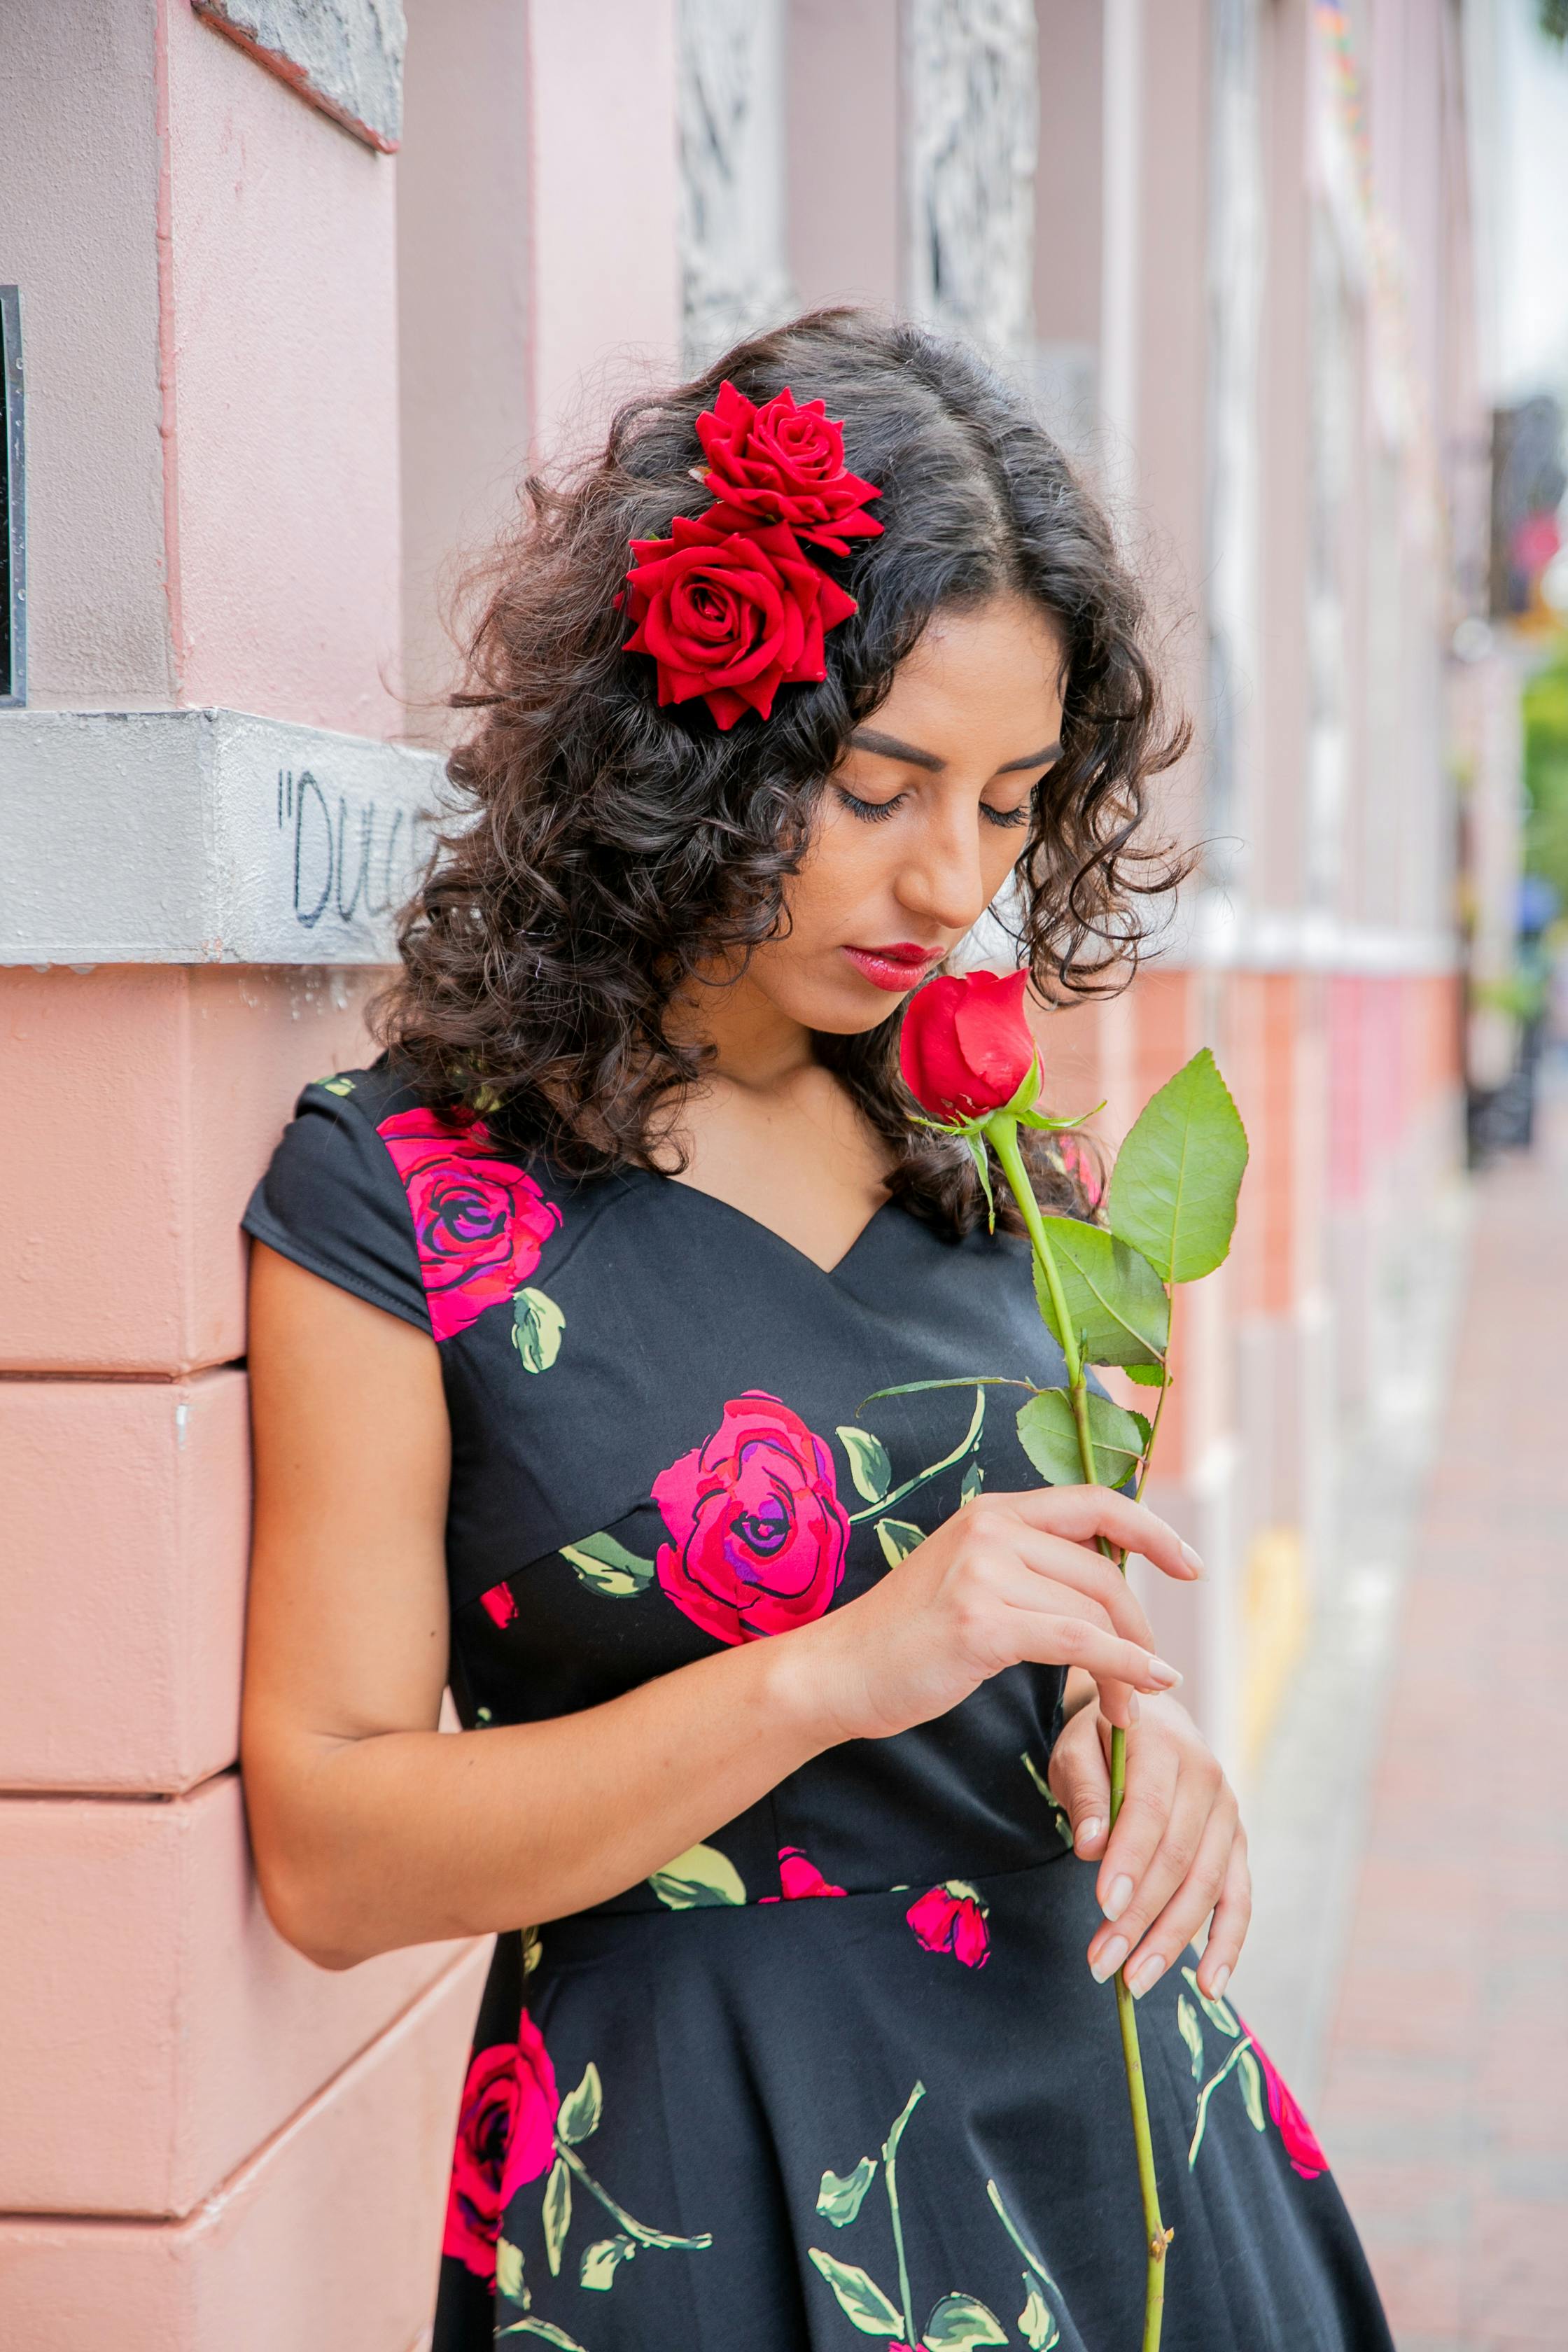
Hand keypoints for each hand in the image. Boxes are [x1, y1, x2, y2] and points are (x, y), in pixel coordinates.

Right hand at [796, 1487, 1202, 1743]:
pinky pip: (1077, 1641)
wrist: (840, 1670)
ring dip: (1131, 1663)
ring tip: (1133, 1706)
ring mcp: (985, 1571)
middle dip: (1141, 1625)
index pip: (1095, 1501)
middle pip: (1104, 1569)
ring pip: (1095, 1609)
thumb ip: (1030, 1567)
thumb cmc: (909, 1637)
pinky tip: (1140, 1691)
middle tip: (1153, 1672)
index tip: (1190, 1563)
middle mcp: (991, 1527)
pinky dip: (1122, 1668)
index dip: (1152, 1528)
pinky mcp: (982, 1623)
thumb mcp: (972, 1579)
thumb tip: (1107, 1581)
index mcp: (993, 1510)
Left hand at [1047, 1692, 1249, 2001]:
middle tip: (1102, 1963)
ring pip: (1207, 1887)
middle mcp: (1208, 1779)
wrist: (1149, 1722)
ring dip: (1172, 1939)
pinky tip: (1210, 1986)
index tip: (1105, 1907)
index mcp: (1166, 1747)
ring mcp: (1229, 1814)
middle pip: (1178, 1858)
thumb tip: (1092, 1847)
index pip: (1149, 1812)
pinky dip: (1227, 1945)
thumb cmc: (1102, 1741)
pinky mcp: (1237, 1845)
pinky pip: (1239, 1900)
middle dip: (1141, 1916)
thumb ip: (1086, 1793)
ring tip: (1135, 1981)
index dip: (1129, 1861)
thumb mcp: (1076, 1751)